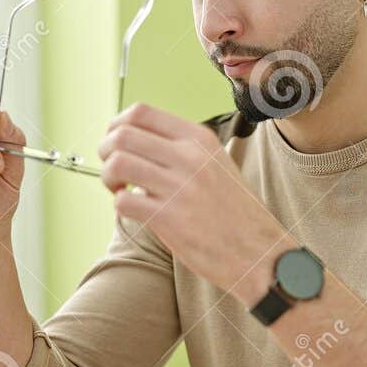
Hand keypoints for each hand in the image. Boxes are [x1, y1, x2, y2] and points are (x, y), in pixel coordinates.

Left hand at [97, 102, 293, 303]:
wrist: (260, 253)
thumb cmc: (235, 211)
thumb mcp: (216, 163)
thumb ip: (182, 148)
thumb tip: (136, 139)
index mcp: (199, 139)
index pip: (141, 113)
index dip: (116, 126)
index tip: (116, 143)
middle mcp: (189, 156)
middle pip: (122, 135)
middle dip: (106, 151)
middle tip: (113, 170)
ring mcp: (180, 186)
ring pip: (118, 163)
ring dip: (108, 177)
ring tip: (119, 190)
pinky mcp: (170, 218)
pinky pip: (123, 202)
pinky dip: (119, 205)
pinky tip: (133, 210)